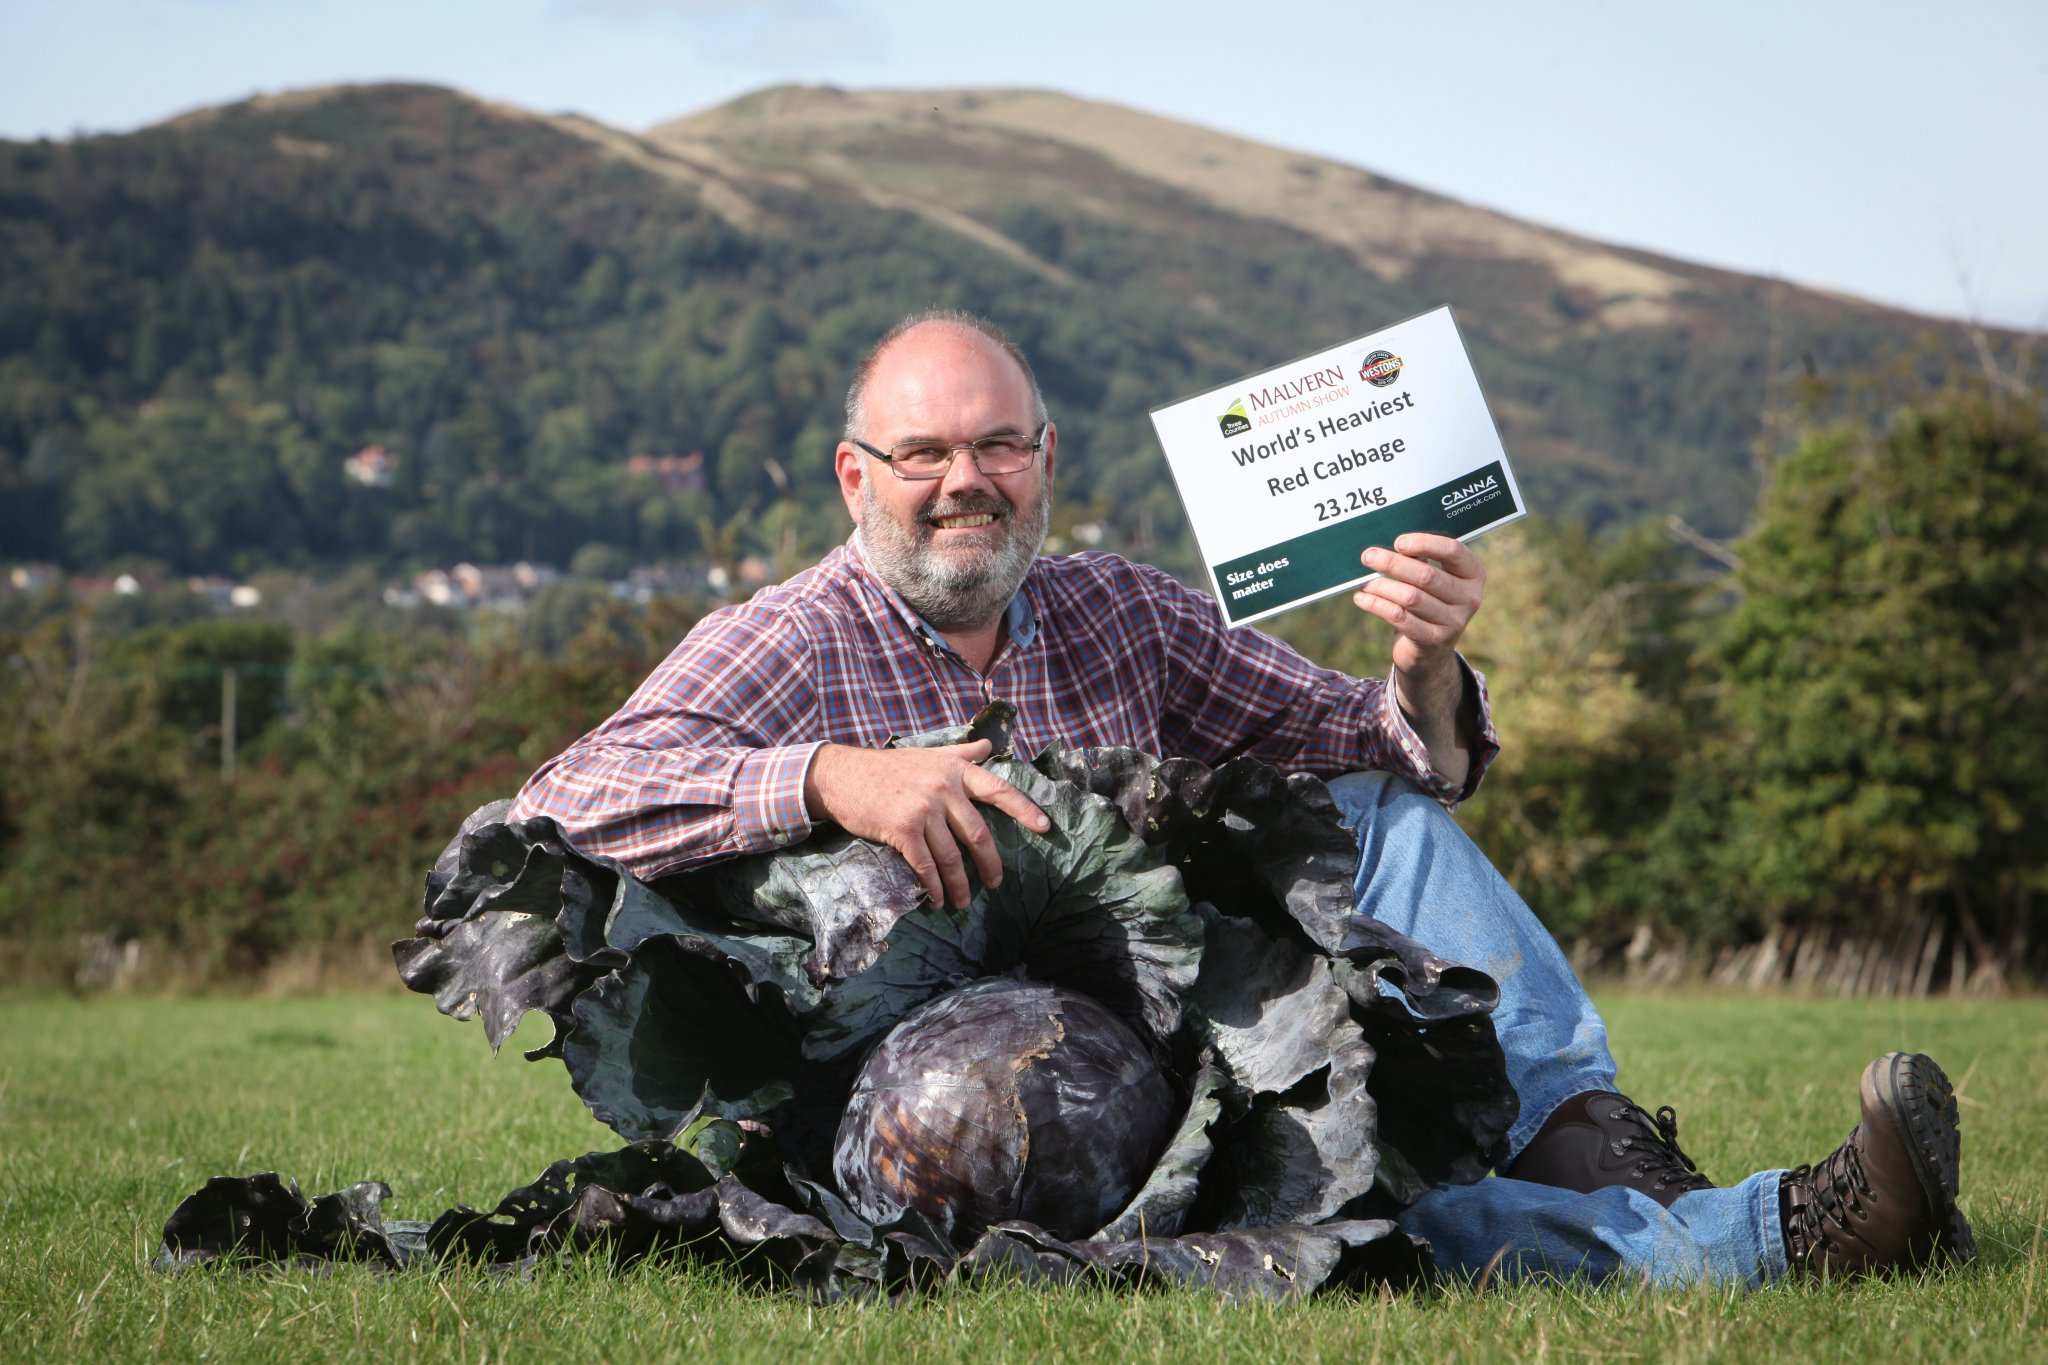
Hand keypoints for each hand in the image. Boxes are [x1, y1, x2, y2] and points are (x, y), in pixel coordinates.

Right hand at [802, 740, 1049, 909]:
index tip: (1045, 827)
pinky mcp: (902, 829)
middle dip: (990, 864)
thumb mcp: (929, 755)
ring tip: (961, 901)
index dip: (1024, 809)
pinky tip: (936, 899)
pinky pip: (925, 865)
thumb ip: (962, 753)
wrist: (843, 776)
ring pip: (951, 855)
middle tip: (995, 883)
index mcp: (955, 771)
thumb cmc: (888, 767)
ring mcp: (923, 809)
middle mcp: (944, 788)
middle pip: (978, 833)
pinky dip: (933, 886)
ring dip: (959, 884)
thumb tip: (989, 745)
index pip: (998, 789)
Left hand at [1354, 533, 1485, 678]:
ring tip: (1363, 582)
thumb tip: (1390, 545)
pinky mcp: (1433, 640)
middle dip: (1393, 563)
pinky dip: (1376, 605)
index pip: (1453, 551)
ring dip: (1382, 586)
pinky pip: (1399, 617)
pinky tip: (1362, 598)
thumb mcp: (1432, 579)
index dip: (1424, 543)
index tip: (1398, 542)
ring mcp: (1454, 622)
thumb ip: (1420, 559)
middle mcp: (1469, 598)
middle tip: (1368, 557)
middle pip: (1426, 575)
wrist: (1431, 650)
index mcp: (1473, 575)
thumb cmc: (1428, 602)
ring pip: (1410, 597)